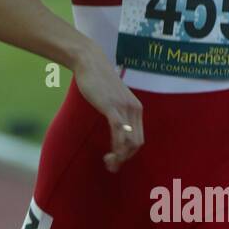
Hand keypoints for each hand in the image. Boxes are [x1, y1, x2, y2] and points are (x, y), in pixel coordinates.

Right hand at [73, 43, 144, 171]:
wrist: (90, 62)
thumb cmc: (97, 81)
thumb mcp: (112, 99)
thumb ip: (116, 112)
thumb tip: (114, 127)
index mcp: (136, 109)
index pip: (139, 139)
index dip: (129, 154)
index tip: (115, 159)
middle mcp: (134, 109)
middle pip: (137, 143)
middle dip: (125, 159)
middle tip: (111, 166)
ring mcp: (124, 108)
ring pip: (129, 141)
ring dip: (120, 157)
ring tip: (108, 163)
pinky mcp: (112, 107)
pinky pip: (119, 131)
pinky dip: (116, 146)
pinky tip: (109, 154)